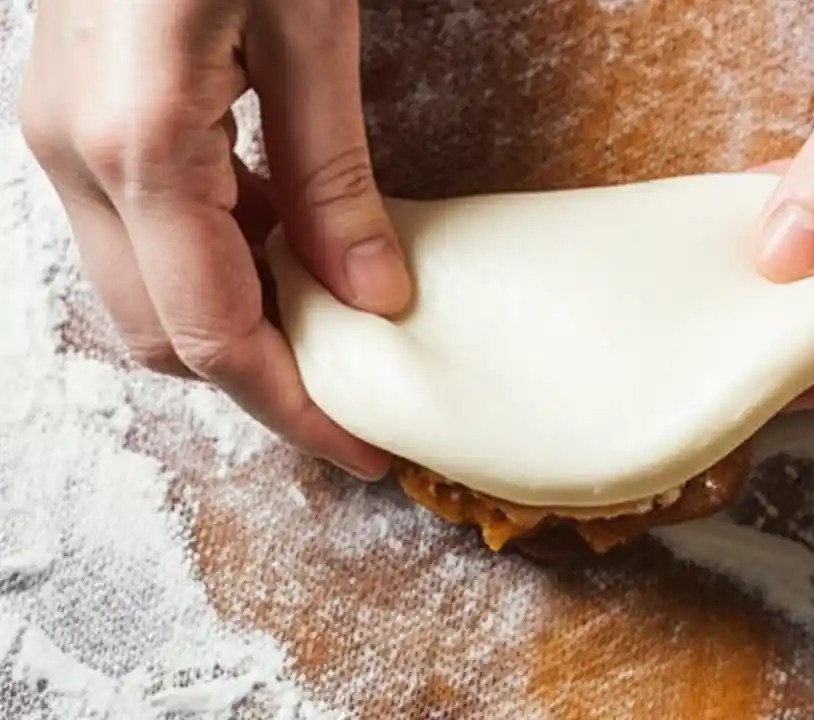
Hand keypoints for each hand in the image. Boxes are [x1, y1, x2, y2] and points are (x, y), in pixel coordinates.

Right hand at [19, 0, 410, 478]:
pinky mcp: (75, 122)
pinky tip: (278, 247)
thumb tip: (372, 294)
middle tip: (357, 391)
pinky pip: (139, 236)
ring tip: (330, 327)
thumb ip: (331, 171)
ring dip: (235, 324)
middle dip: (262, 381)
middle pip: (167, 337)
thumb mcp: (304, 25)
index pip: (220, 336)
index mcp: (139, 143)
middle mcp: (76, 157)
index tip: (367, 447)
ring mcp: (62, 140)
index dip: (297, 409)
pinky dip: (211, 265)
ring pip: (144, 294)